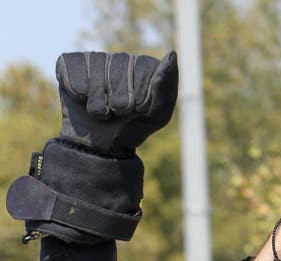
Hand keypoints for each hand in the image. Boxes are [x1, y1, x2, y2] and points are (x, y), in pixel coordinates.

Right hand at [56, 50, 177, 155]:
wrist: (100, 147)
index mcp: (145, 66)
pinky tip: (82, 99)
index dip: (137, 99)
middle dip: (116, 103)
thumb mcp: (158, 114)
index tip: (139, 110)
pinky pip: (72, 69)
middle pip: (116, 73)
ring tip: (101, 112)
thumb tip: (171, 54)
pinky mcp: (70, 62)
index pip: (141, 72)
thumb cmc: (132, 128)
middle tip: (117, 113)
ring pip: (95, 73)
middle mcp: (120, 57)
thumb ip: (167, 86)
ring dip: (97, 103)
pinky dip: (77, 90)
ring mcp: (95, 58)